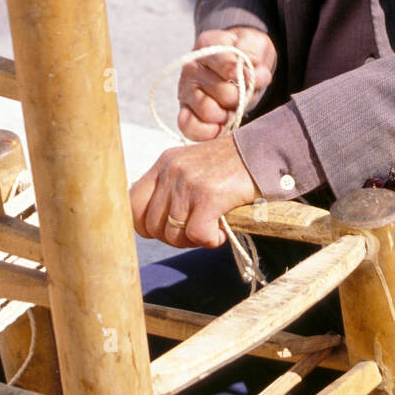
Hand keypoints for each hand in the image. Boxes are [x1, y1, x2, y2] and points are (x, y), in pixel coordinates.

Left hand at [129, 135, 258, 248]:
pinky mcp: (209, 196)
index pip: (132, 203)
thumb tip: (151, 225)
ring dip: (194, 240)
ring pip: (173, 234)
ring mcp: (188, 183)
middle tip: (196, 232)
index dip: (145, 225)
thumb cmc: (230, 167)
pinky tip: (221, 233)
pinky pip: (197, 235)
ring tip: (212, 229)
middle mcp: (171, 170)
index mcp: (164, 163)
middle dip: (173, 237)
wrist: (263, 153)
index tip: (166, 229)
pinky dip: (210, 241)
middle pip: (151, 226)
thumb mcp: (192, 168)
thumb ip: (170, 189)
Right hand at [177, 27, 276, 141]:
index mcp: (208, 45)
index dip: (246, 75)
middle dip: (241, 98)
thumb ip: (254, 53)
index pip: (228, 65)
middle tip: (245, 94)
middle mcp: (192, 67)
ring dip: (228, 115)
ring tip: (233, 108)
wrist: (238, 63)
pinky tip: (221, 126)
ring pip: (209, 112)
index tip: (254, 76)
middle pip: (223, 93)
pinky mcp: (184, 110)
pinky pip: (189, 127)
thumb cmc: (246, 53)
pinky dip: (208, 132)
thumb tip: (251, 73)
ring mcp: (186, 90)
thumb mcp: (255, 44)